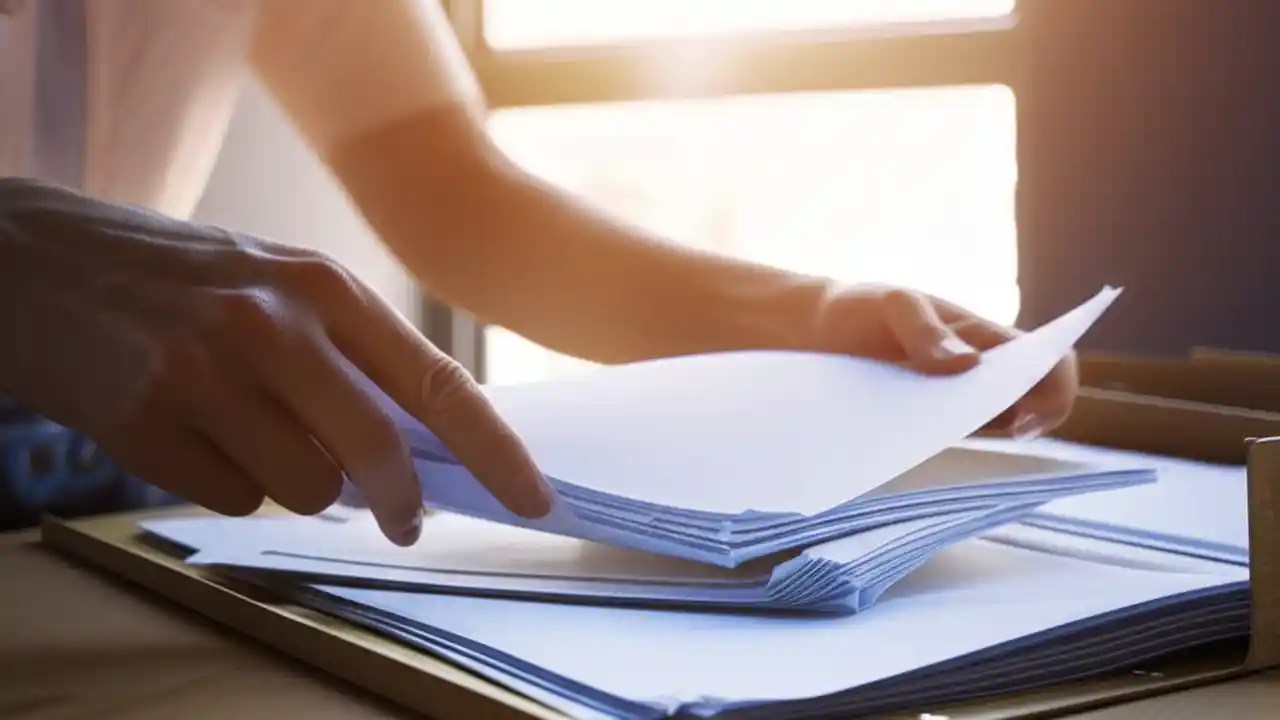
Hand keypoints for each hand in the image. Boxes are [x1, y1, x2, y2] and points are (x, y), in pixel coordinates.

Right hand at [0, 179, 550, 543]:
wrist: (33, 256)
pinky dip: (226, 482)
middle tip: (403, 520)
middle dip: (402, 503)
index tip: (533, 499)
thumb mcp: (279, 285)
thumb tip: (424, 452)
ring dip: (294, 481)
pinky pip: (232, 498)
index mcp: (325, 285)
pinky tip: (190, 431)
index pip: (437, 382)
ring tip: (244, 427)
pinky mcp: (144, 418)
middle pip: (379, 454)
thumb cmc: (181, 279)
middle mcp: (272, 322)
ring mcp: (205, 370)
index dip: (494, 451)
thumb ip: (353, 358)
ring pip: (307, 488)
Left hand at [811, 283, 1077, 437]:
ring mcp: (957, 398)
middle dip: (1013, 421)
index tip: (1024, 417)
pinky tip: (906, 436)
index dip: (1058, 388)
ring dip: (969, 432)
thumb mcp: (892, 306)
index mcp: (987, 336)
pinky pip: (950, 437)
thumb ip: (925, 332)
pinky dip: (939, 442)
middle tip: (959, 422)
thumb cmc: (862, 308)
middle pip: (1029, 402)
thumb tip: (970, 366)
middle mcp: (982, 370)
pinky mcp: (928, 419)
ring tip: (921, 421)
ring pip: (989, 425)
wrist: (816, 327)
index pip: (1052, 359)